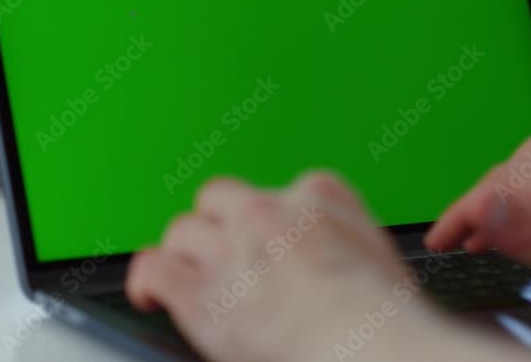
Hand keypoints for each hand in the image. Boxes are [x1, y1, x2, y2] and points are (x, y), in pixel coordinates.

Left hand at [125, 173, 492, 361]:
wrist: (362, 341)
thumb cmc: (382, 315)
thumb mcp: (383, 256)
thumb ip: (351, 242)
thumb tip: (347, 261)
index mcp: (319, 196)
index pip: (284, 190)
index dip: (274, 221)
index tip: (275, 244)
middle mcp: (266, 211)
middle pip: (220, 197)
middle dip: (219, 224)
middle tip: (226, 256)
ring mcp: (228, 246)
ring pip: (183, 230)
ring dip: (187, 255)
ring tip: (195, 279)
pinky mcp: (199, 290)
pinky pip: (152, 268)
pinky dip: (147, 281)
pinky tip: (150, 294)